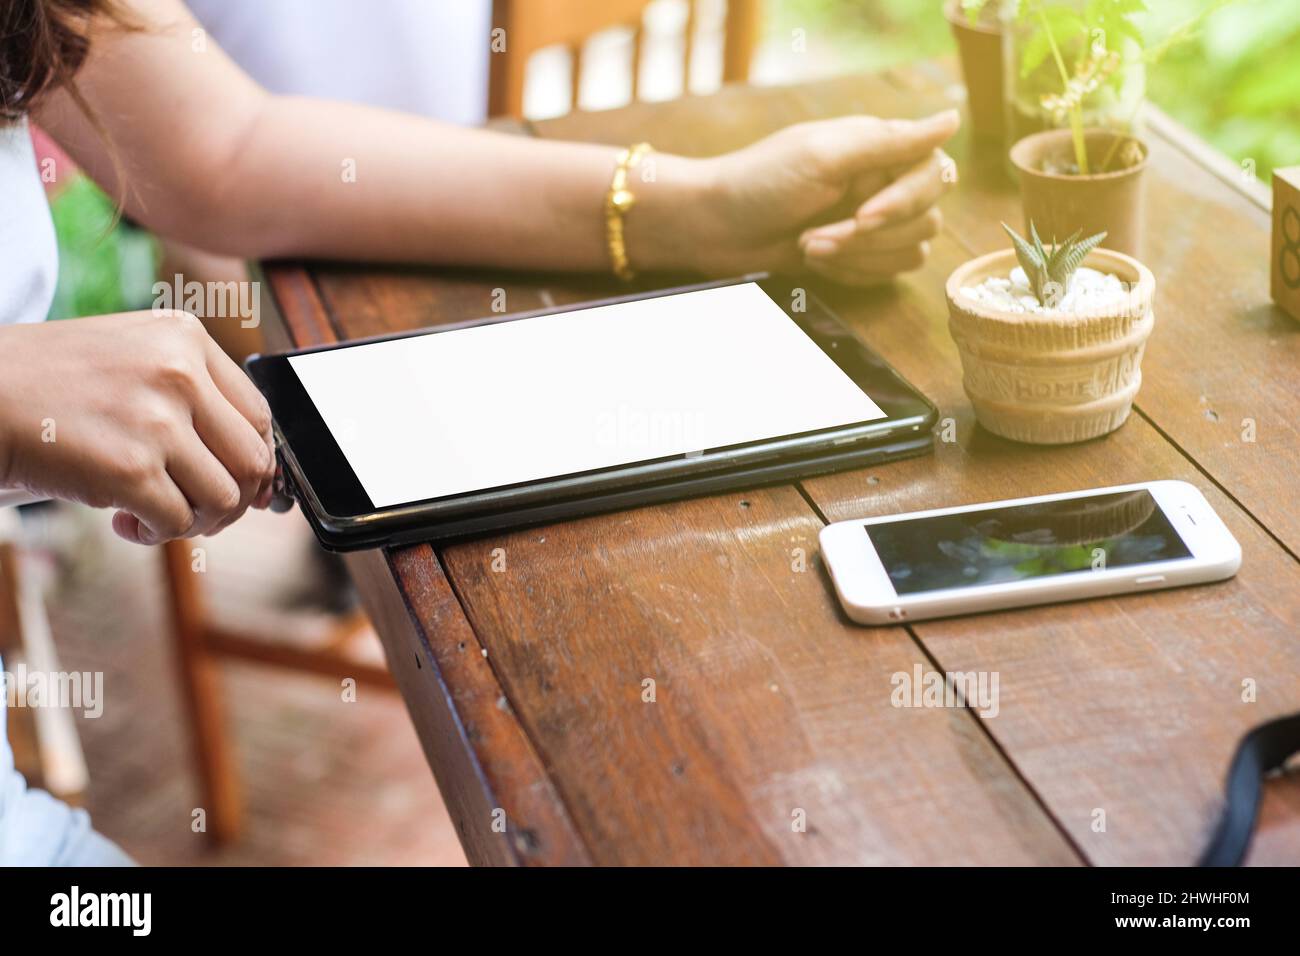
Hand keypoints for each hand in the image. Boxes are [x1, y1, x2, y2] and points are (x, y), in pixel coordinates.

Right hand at [0, 311, 276, 543]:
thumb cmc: (48, 384)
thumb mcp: (132, 360)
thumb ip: (196, 401)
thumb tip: (261, 481)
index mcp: (185, 338)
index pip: (259, 414)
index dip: (255, 460)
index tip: (236, 482)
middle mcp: (180, 372)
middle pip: (253, 460)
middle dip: (233, 499)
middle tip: (197, 510)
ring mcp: (158, 420)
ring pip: (225, 497)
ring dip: (196, 521)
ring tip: (156, 513)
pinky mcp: (131, 468)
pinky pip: (179, 522)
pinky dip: (157, 534)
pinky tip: (125, 521)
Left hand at [636, 110, 959, 284]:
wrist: (714, 228)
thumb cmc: (760, 184)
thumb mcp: (824, 155)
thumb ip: (892, 141)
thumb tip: (953, 120)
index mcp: (878, 148)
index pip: (935, 173)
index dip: (905, 202)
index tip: (862, 215)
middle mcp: (882, 182)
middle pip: (927, 218)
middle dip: (869, 237)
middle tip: (816, 235)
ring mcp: (871, 221)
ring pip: (912, 251)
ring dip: (857, 257)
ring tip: (808, 245)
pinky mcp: (858, 256)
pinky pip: (888, 274)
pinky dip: (851, 273)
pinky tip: (815, 261)